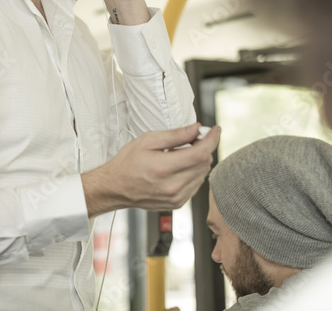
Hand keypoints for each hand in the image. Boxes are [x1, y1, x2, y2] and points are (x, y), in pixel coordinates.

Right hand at [81, 123, 220, 217]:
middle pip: (204, 163)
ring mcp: (176, 197)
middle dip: (204, 147)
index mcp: (164, 168)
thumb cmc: (127, 163)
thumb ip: (175, 135)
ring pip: (202, 174)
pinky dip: (194, 172)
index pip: (200, 153)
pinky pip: (196, 184)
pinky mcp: (178, 203)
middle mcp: (172, 186)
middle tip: (194, 138)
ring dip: (199, 160)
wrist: (116, 187)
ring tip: (182, 153)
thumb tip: (196, 129)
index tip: (215, 130)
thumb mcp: (147, 141)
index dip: (212, 139)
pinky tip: (180, 167)